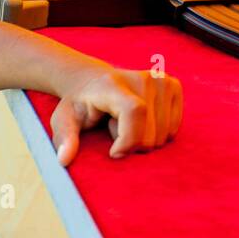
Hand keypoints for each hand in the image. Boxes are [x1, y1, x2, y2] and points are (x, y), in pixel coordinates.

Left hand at [51, 66, 182, 166]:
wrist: (94, 80)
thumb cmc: (80, 104)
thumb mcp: (64, 119)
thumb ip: (64, 138)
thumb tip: (64, 160)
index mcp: (114, 85)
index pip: (135, 112)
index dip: (128, 140)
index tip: (113, 153)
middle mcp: (143, 78)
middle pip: (150, 133)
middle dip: (131, 144)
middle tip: (113, 128)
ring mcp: (161, 81)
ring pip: (163, 135)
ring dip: (143, 139)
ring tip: (125, 123)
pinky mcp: (174, 86)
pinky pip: (173, 130)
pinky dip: (157, 133)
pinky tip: (142, 121)